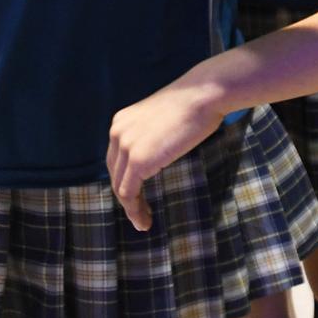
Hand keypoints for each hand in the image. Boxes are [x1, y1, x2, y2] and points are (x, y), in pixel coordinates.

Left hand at [108, 82, 224, 231]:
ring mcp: (126, 146)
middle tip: (140, 214)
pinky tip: (144, 220)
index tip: (137, 196)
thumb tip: (155, 153)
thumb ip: (151, 136)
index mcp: (121, 122)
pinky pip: (129, 193)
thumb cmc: (193, 105)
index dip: (124, 180)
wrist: (203, 95)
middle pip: (115, 174)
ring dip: (131, 208)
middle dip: (127, 197)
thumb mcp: (162, 120)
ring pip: (120, 187)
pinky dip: (135, 210)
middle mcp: (117, 133)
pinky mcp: (139, 160)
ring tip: (143, 222)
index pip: (116, 159)